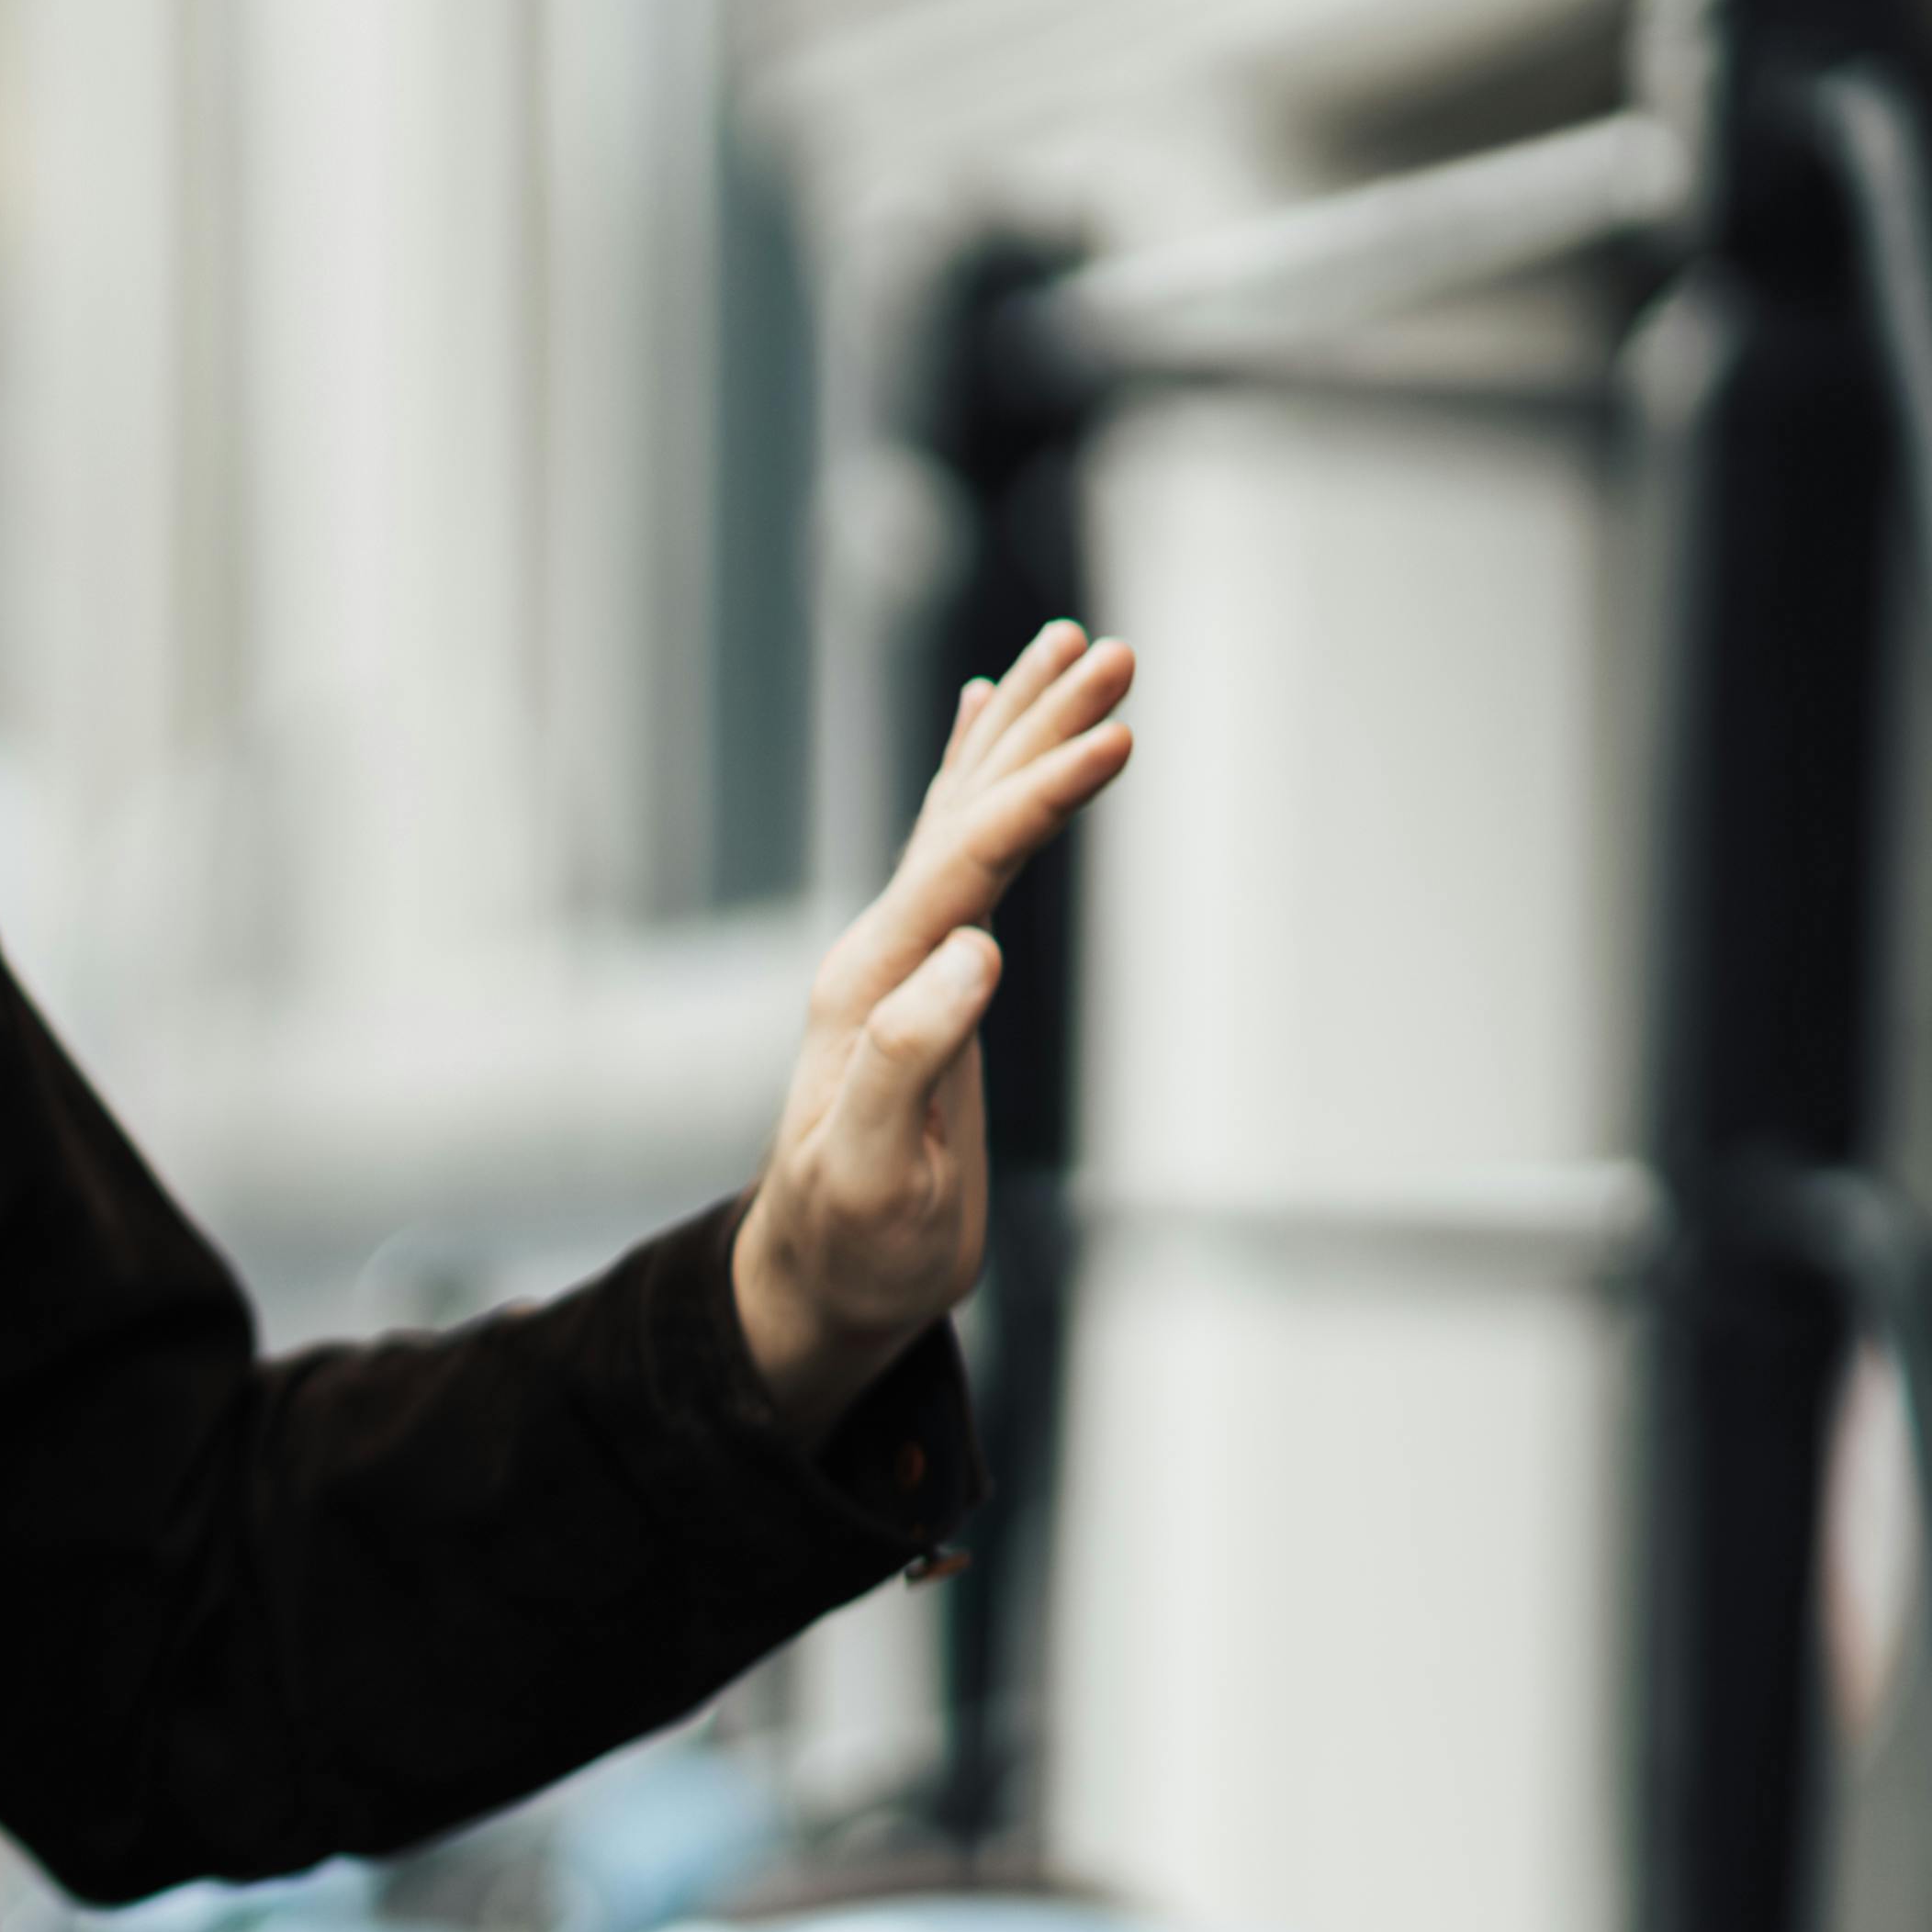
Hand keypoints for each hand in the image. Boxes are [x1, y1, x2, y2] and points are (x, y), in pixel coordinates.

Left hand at [735, 620, 1137, 1439]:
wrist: (811, 1283)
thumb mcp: (872, 1174)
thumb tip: (974, 951)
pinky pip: (949, 849)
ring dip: (1019, 732)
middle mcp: (879, 951)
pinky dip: (974, 779)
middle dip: (1040, 729)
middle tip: (1115, 648)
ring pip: (961, 814)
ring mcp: (896, 958)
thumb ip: (906, 1061)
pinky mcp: (919, 977)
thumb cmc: (849, 1246)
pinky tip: (980, 721)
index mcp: (873, 988)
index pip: (966, 861)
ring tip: (1071, 648)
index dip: (1041, 793)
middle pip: (965, 810)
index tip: (1120, 733)